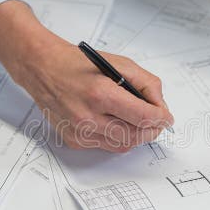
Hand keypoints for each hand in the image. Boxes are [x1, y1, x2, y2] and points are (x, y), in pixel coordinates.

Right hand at [0, 1, 174, 152]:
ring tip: (139, 122)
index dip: (160, 119)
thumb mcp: (119, 63)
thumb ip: (146, 84)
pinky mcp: (72, 140)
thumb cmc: (79, 64)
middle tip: (157, 122)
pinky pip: (105, 146)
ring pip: (122, 145)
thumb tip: (160, 106)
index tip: (166, 117)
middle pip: (134, 135)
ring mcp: (78, 131)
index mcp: (101, 93)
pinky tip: (115, 122)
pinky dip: (117, 137)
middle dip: (151, 130)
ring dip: (136, 135)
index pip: (142, 116)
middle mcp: (87, 116)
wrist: (42, 69)